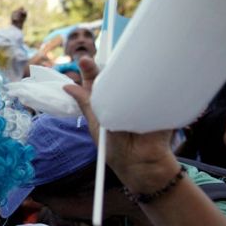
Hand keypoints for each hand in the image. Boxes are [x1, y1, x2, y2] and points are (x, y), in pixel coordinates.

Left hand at [64, 56, 178, 192]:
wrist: (141, 163)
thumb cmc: (115, 148)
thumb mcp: (97, 124)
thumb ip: (86, 103)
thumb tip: (67, 87)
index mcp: (103, 102)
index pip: (95, 81)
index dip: (90, 70)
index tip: (84, 61)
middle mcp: (121, 98)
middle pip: (113, 76)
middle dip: (107, 66)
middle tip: (99, 61)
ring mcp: (139, 99)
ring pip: (133, 79)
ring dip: (127, 73)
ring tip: (119, 75)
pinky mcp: (157, 102)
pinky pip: (155, 88)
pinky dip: (149, 83)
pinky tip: (143, 82)